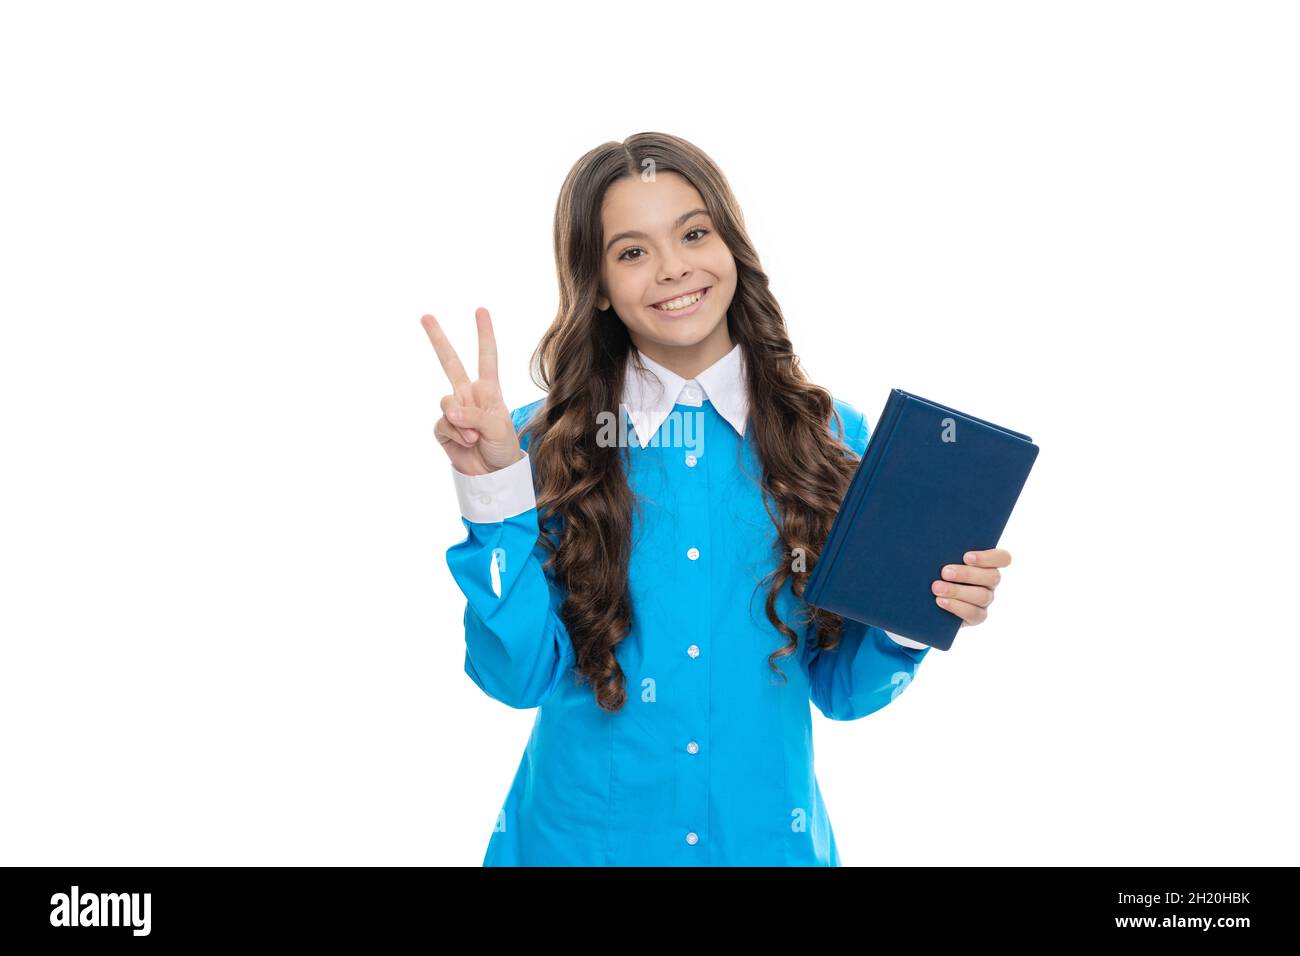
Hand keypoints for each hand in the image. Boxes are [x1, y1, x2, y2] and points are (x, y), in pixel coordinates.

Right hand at [421, 307, 523, 476]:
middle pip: (450, 363)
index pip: (486, 357)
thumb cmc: (503, 448)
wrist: (494, 475)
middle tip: (425, 316)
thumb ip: (474, 414)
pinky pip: (443, 424)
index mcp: (488, 390)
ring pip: (447, 402)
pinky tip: (468, 444)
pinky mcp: (443, 428)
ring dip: (463, 422)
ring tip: (476, 436)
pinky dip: (457, 435)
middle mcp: (469, 395)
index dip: (484, 334)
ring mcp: (454, 411)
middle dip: (438, 339)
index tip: (480, 310)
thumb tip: (449, 410)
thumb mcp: (498, 427)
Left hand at [932, 548, 1010, 627]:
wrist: (925, 598)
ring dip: (958, 591)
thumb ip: (944, 549)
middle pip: (992, 577)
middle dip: (967, 574)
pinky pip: (974, 614)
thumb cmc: (933, 569)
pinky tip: (940, 601)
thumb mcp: (938, 557)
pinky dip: (957, 607)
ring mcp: (985, 600)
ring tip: (936, 587)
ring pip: (983, 596)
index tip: (966, 557)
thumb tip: (933, 540)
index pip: (1003, 558)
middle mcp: (990, 581)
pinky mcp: (977, 617)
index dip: (988, 557)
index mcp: (987, 563)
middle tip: (944, 572)